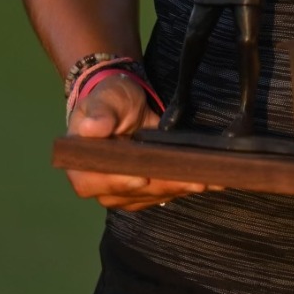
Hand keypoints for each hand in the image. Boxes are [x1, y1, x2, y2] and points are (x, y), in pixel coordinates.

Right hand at [63, 73, 207, 210]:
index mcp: (82, 164)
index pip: (93, 182)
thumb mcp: (105, 98)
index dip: (117, 183)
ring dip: (179, 188)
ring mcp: (125, 189)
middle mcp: (101, 184)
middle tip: (192, 180)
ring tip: (207, 179)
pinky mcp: (147, 189)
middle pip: (129, 193)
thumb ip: (100, 112)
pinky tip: (212, 181)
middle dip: (163, 186)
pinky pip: (166, 191)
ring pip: (152, 195)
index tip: (141, 179)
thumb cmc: (110, 100)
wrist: (125, 105)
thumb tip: (91, 128)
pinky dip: (187, 185)